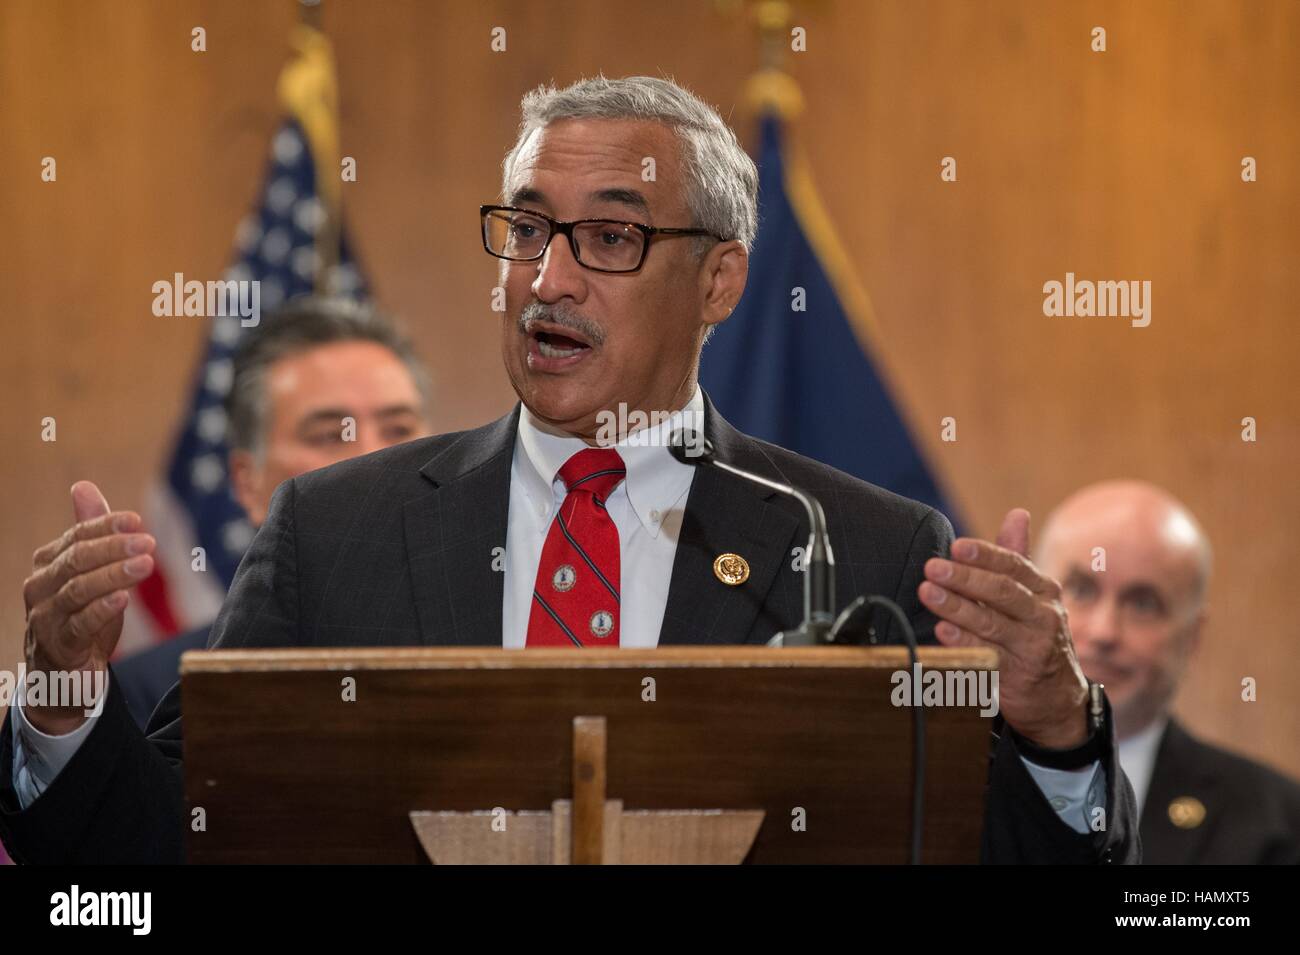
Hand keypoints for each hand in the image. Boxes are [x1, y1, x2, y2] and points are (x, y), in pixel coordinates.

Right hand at [21, 481, 154, 734]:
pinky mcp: (58, 645)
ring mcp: (45, 617)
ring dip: (114, 575)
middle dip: (113, 548)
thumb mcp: (89, 572)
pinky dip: (102, 610)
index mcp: (48, 563)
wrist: (64, 674)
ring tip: (145, 564)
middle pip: (76, 559)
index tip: (137, 520)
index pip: (77, 537)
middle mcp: (41, 586)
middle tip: (148, 540)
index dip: (107, 526)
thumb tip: (83, 486)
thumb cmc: (81, 615)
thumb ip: (89, 532)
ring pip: (78, 590)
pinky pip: (80, 624)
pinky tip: (123, 599)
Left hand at [918, 508, 1088, 748]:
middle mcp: (1043, 616)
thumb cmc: (1035, 635)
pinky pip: (987, 656)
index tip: (955, 546)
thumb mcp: (1033, 595)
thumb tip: (1017, 513)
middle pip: (1002, 592)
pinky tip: (941, 631)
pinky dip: (963, 643)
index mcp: (1044, 591)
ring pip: (991, 623)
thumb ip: (1017, 556)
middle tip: (932, 567)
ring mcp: (1032, 647)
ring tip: (927, 592)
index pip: (1013, 565)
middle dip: (964, 578)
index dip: (984, 555)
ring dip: (956, 607)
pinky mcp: (1017, 676)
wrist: (1058, 696)